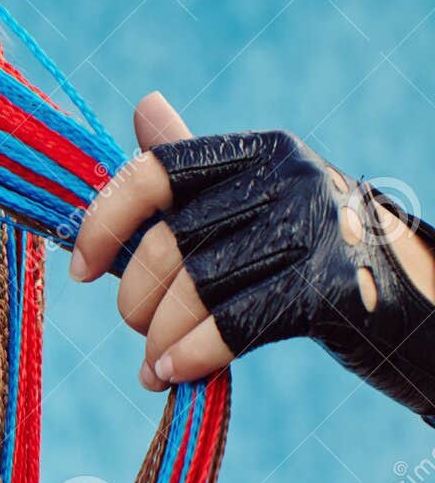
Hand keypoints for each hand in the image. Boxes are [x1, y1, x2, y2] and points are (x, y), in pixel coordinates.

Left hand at [70, 92, 434, 424]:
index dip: (105, 224)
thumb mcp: (257, 200)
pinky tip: (169, 375)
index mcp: (261, 150)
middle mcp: (291, 178)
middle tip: (135, 329)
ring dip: (158, 339)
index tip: (82, 271)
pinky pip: (232, 326)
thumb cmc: (311, 252)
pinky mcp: (332, 290)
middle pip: (169, 244)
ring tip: (151, 363)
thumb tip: (143, 106)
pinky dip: (190, 357)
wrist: (418, 302)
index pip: (156, 173)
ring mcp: (317, 232)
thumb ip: (196, 171)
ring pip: (196, 290)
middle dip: (135, 299)